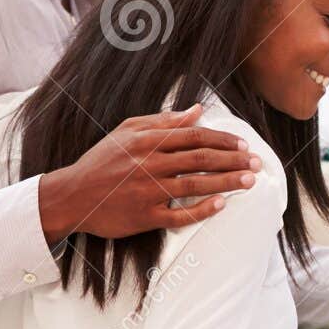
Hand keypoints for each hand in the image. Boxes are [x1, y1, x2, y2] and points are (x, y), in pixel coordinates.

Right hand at [37, 104, 258, 243]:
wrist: (71, 196)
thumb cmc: (102, 161)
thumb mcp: (127, 132)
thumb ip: (163, 121)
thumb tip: (197, 111)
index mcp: (147, 141)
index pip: (195, 136)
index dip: (223, 139)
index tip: (244, 144)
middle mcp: (149, 164)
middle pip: (201, 159)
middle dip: (233, 160)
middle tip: (256, 163)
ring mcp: (148, 192)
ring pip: (195, 185)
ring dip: (226, 182)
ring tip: (250, 181)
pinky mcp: (145, 217)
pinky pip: (179, 215)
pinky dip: (202, 210)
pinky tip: (222, 204)